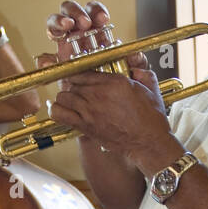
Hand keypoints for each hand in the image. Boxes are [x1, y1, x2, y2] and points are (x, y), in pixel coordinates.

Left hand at [44, 0, 172, 170]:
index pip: (84, 70)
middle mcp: (99, 93)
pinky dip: (57, 111)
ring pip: (63, 96)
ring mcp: (90, 110)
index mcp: (114, 82)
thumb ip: (141, 72)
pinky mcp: (85, 125)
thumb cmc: (150, 119)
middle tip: (78, 92)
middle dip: (74, 87)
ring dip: (66, 98)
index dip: (80, 74)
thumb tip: (135, 66)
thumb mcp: (150, 89)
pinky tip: (61, 111)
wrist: (148, 141)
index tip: (80, 78)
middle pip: (72, 83)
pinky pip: (59, 114)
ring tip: (72, 102)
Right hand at [45, 0, 149, 82]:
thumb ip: (136, 63)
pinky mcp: (55, 64)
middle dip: (76, 11)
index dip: (96, 11)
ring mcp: (63, 46)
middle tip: (85, 23)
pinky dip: (46, 58)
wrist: (105, 102)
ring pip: (54, 24)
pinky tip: (51, 59)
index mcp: (95, 29)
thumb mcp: (131, 71)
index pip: (93, 11)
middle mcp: (77, 33)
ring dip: (59, 21)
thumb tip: (137, 57)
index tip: (103, 19)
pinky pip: (45, 58)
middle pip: (69, 10)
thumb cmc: (116, 80)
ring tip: (67, 25)